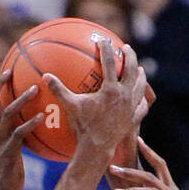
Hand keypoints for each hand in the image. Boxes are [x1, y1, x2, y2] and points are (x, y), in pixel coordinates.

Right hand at [0, 69, 38, 189]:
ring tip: (35, 89)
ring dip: (21, 99)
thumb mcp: (8, 150)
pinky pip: (19, 134)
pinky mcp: (8, 153)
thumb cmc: (7, 173)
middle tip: (12, 72)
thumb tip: (31, 122)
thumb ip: (15, 135)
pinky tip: (42, 117)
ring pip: (7, 114)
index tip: (4, 73)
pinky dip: (30, 123)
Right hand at [44, 38, 149, 163]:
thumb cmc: (83, 127)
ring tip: (139, 69)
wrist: (97, 149)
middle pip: (132, 68)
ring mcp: (131, 107)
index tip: (103, 40)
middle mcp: (124, 95)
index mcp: (110, 89)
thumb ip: (59, 90)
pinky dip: (143, 100)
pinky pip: (142, 107)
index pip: (109, 61)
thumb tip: (45, 76)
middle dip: (130, 56)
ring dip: (140, 75)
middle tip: (126, 48)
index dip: (106, 48)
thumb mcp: (70, 106)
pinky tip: (142, 98)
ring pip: (141, 85)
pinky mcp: (133, 120)